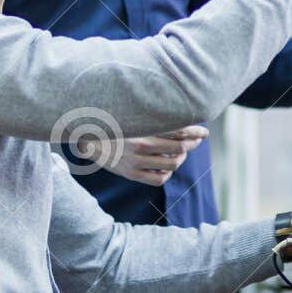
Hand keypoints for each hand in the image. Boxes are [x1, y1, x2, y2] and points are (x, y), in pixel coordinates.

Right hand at [86, 127, 207, 184]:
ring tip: (180, 153)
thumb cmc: (114, 122)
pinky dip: (168, 173)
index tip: (204, 132)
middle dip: (193, 144)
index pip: (179, 130)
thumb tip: (180, 115)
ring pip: (173, 164)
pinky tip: (166, 167)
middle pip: (180, 147)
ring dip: (181, 158)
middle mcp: (141, 144)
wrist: (87, 137)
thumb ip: (153, 115)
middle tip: (196, 140)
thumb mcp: (133, 114)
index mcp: (142, 126)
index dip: (196, 131)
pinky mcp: (131, 174)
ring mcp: (136, 162)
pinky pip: (159, 179)